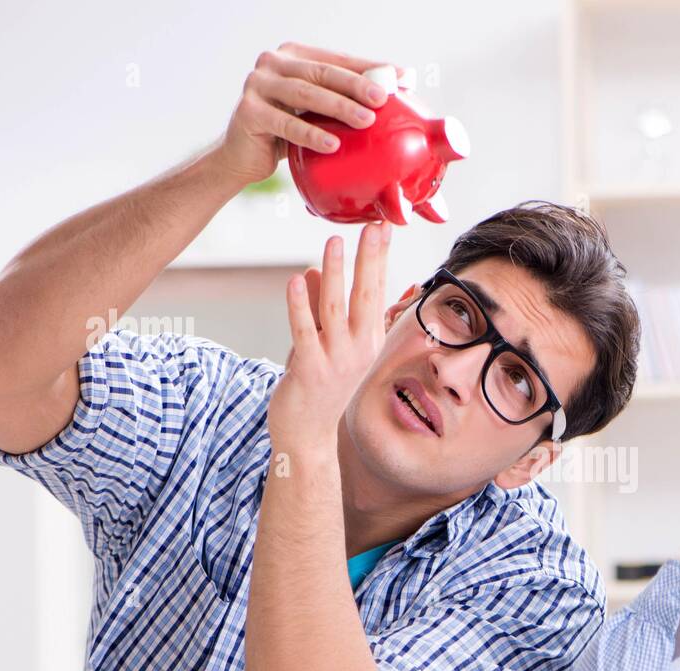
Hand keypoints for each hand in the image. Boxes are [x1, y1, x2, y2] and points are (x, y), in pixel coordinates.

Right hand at [210, 42, 400, 186]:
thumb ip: (343, 99)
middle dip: (356, 85)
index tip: (401, 77)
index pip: (337, 59)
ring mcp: (257, 85)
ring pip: (305, 94)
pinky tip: (333, 145)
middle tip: (382, 98)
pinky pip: (286, 124)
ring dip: (338, 108)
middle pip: (322, 72)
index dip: (369, 67)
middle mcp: (273, 64)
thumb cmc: (286, 132)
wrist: (241, 157)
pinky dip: (311, 135)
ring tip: (366, 121)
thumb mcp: (315, 112)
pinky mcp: (248, 112)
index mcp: (293, 56)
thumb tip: (398, 87)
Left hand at [268, 223, 391, 451]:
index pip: (377, 291)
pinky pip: (305, 332)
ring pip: (335, 308)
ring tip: (334, 242)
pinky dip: (299, 305)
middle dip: (369, 259)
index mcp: (368, 340)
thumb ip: (318, 309)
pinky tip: (296, 280)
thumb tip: (310, 271)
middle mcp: (359, 348)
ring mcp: (337, 360)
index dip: (379, 259)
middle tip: (374, 225)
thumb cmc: (317, 389)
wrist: (308, 436)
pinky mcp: (310, 370)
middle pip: (366, 296)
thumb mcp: (323, 343)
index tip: (383, 228)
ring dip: (335, 273)